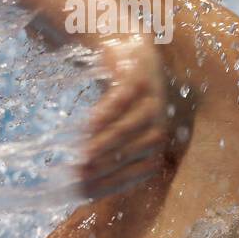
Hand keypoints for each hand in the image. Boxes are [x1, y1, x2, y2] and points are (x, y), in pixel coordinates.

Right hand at [80, 36, 169, 199]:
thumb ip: (106, 150)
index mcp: (158, 139)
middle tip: (80, 175)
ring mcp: (153, 96)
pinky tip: (89, 124)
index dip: (116, 181)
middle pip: (142, 149)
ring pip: (136, 125)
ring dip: (110, 141)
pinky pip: (125, 96)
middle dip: (111, 165)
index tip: (86, 191)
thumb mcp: (118, 125)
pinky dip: (108, 111)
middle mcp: (161, 120)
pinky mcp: (140, 75)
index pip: (144, 168)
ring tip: (84, 154)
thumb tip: (77, 185)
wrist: (128, 46)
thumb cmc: (119, 96)